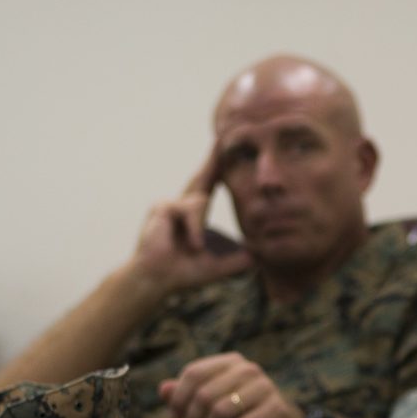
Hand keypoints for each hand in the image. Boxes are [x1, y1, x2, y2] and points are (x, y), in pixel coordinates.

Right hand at [130, 146, 254, 291]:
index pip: (209, 186)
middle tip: (222, 137)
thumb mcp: (216, 265)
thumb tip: (259, 257)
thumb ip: (237, 260)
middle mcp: (180, 204)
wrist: (157, 280)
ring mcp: (170, 204)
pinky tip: (191, 244)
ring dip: (199, 230)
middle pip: (201, 176)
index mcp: (192, 214)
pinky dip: (194, 229)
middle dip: (212, 158)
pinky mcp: (163, 207)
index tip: (224, 150)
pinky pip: (189, 211)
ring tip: (195, 249)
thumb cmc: (182, 274)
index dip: (217, 168)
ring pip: (200, 203)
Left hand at [159, 353, 307, 417]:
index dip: (178, 399)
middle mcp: (248, 369)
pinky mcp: (277, 410)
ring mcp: (265, 388)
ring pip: (222, 412)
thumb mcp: (212, 402)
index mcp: (230, 361)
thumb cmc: (241, 412)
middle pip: (205, 395)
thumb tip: (163, 389)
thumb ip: (187, 394)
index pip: (194, 373)